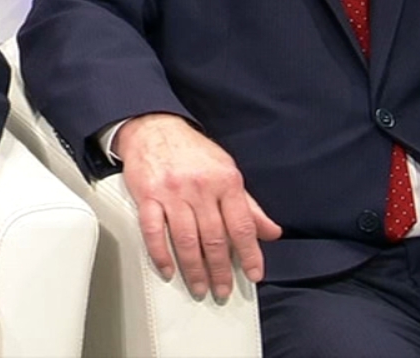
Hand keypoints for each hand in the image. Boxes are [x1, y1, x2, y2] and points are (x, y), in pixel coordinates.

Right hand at [116, 113, 281, 299]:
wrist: (155, 127)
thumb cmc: (192, 152)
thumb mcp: (227, 171)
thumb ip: (249, 206)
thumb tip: (272, 232)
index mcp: (225, 180)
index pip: (242, 225)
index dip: (250, 254)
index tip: (253, 275)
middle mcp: (200, 187)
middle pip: (214, 238)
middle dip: (220, 270)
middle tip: (223, 291)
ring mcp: (172, 192)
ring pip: (187, 239)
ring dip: (194, 269)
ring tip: (200, 287)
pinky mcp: (147, 195)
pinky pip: (154, 231)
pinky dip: (161, 254)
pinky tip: (168, 270)